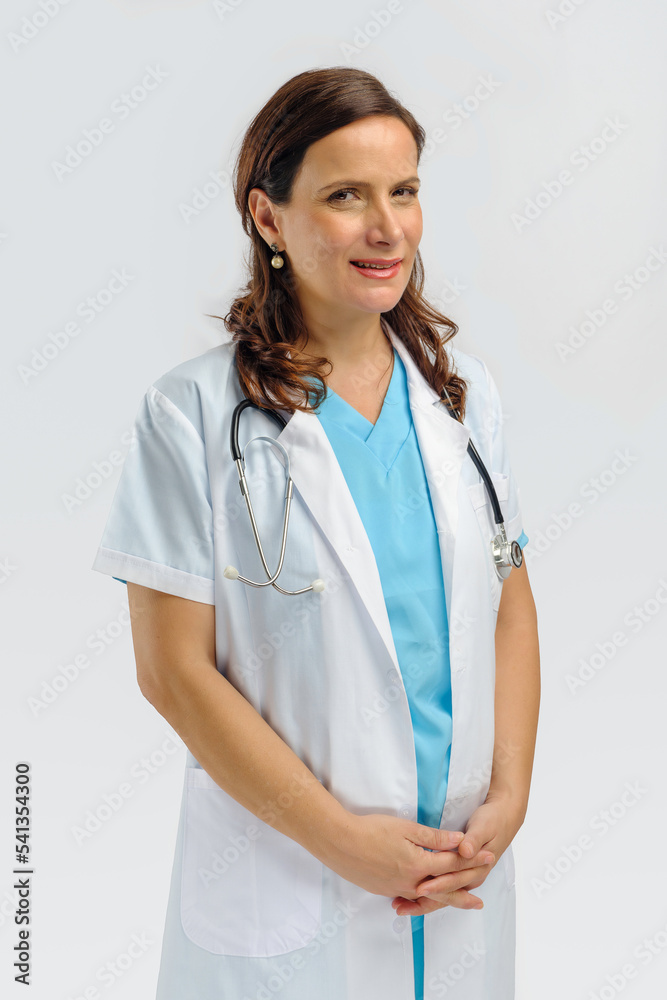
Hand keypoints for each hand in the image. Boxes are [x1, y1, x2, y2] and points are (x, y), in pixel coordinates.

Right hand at [321, 812, 494, 907]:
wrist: (339, 842)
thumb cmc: (371, 830)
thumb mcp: (406, 828)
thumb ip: (434, 837)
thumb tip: (458, 840)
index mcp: (418, 864)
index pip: (452, 862)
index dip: (471, 858)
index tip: (488, 856)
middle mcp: (410, 882)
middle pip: (445, 888)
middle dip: (465, 889)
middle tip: (482, 900)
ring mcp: (397, 889)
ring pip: (428, 897)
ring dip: (447, 899)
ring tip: (463, 904)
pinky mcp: (385, 890)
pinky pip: (410, 898)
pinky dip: (424, 900)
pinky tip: (427, 900)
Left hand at [392, 794, 523, 915]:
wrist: (503, 818)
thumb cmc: (492, 822)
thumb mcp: (483, 827)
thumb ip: (473, 840)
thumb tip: (464, 851)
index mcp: (477, 868)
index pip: (454, 881)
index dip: (437, 886)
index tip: (419, 889)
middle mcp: (470, 877)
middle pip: (445, 894)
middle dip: (423, 902)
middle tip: (401, 906)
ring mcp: (463, 876)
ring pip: (441, 895)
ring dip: (421, 902)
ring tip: (399, 907)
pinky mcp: (457, 871)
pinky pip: (441, 887)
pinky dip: (426, 894)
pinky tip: (409, 897)